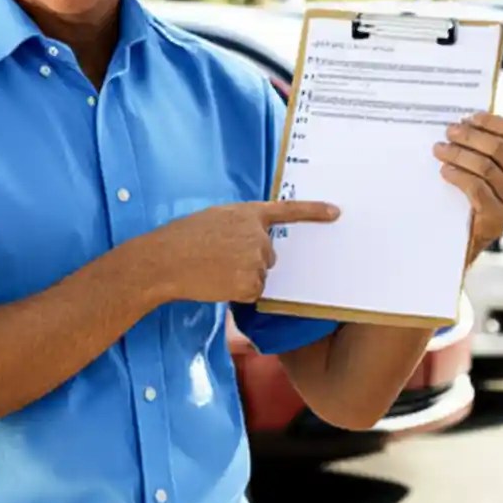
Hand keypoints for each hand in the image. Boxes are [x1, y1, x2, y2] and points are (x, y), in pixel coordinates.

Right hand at [129, 200, 340, 304]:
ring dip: (241, 277)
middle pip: (268, 255)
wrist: (166, 259)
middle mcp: (258, 235)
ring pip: (260, 275)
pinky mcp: (252, 283)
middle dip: (249, 260)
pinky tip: (217, 283)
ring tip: (213, 269)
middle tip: (219, 258)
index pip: (288, 210)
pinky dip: (237, 292)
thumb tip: (254, 246)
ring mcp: (256, 259)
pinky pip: (252, 292)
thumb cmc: (183, 238)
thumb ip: (239, 226)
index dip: (314, 211)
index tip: (336, 212)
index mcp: (248, 213)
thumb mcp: (215, 219)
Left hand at [433, 112, 502, 249]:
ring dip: (458, 154)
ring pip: (485, 166)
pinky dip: (457, 175)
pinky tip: (445, 171)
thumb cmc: (474, 197)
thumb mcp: (486, 170)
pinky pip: (476, 188)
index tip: (467, 118)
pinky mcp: (498, 218)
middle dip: (469, 136)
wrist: (468, 238)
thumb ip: (484, 148)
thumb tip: (463, 121)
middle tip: (448, 133)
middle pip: (498, 147)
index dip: (490, 121)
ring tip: (439, 150)